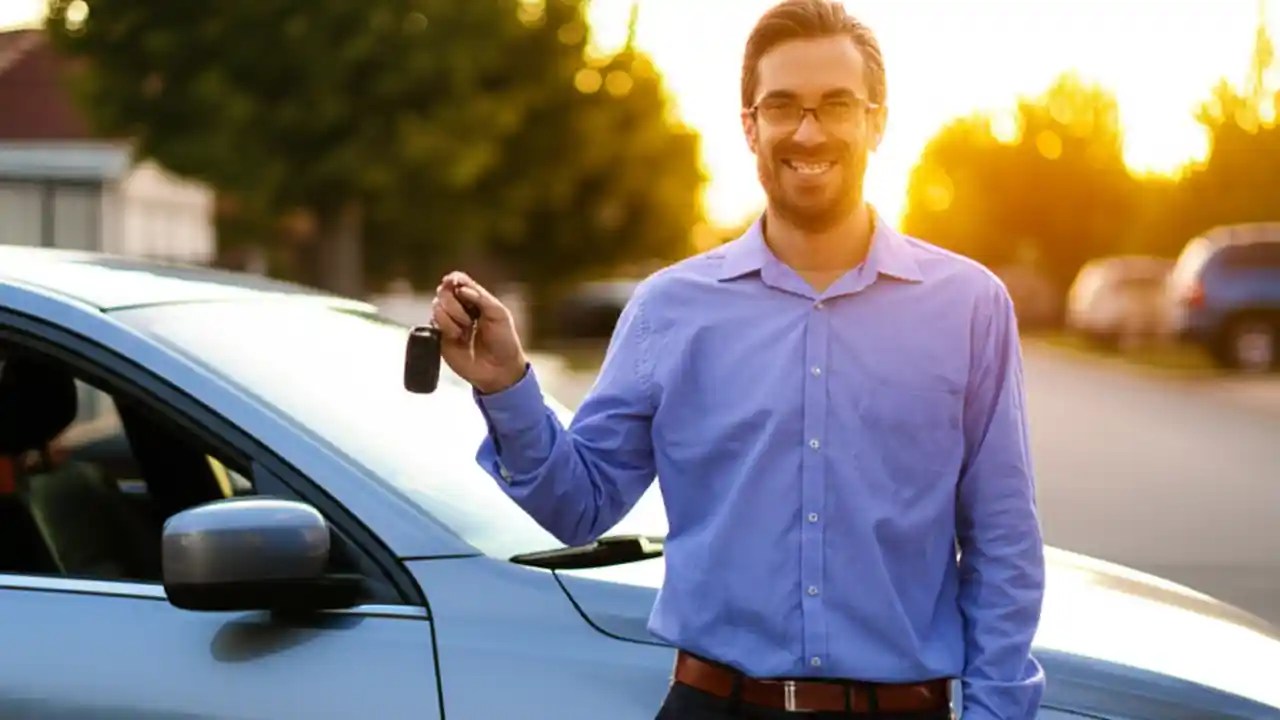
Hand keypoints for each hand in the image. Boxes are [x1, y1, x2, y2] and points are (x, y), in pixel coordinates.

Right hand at [431, 271, 528, 394]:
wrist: (499, 369)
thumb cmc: (504, 341)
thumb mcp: (499, 314)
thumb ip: (481, 298)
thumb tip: (460, 288)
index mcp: (474, 299)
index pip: (458, 281)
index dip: (454, 279)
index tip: (455, 282)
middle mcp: (459, 308)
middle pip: (444, 291)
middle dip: (454, 301)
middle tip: (470, 318)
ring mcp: (448, 323)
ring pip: (436, 305)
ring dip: (453, 315)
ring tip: (466, 330)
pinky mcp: (440, 337)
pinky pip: (433, 322)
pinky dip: (446, 326)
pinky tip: (458, 337)